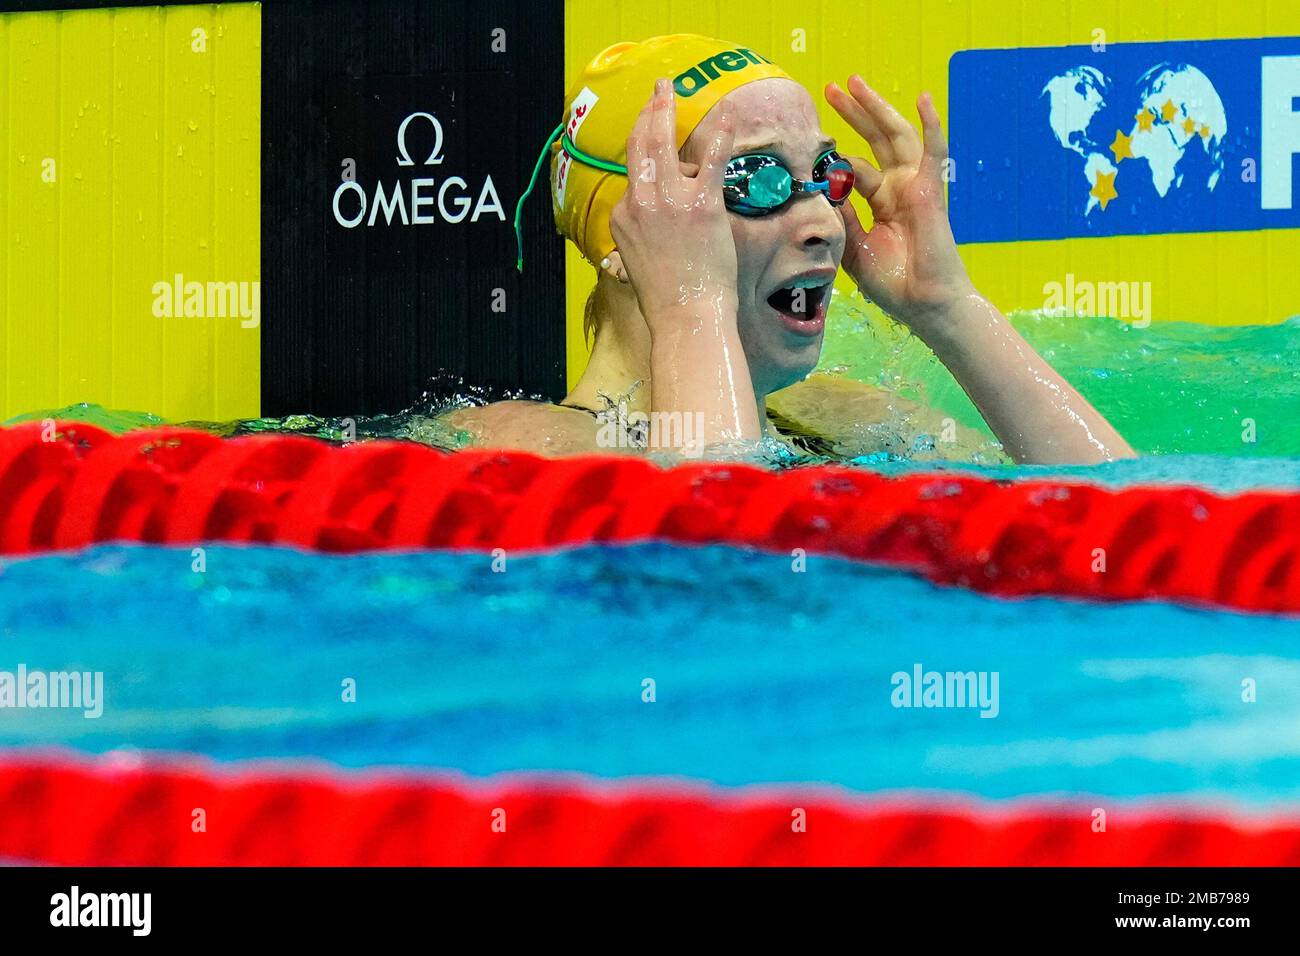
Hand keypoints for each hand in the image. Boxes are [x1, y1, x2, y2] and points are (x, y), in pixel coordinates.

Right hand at [609, 79, 738, 333]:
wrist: (685, 316)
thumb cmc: (667, 300)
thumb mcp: (637, 265)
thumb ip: (640, 238)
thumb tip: (651, 230)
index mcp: (622, 218)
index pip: (633, 177)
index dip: (647, 158)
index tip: (653, 138)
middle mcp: (639, 202)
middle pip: (638, 146)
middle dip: (646, 114)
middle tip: (656, 93)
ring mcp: (668, 201)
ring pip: (661, 142)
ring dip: (664, 110)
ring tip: (669, 92)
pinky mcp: (700, 204)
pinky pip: (709, 158)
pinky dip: (718, 133)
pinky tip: (726, 114)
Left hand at [825, 76, 974, 329]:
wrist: (924, 304)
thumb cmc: (894, 284)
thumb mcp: (854, 249)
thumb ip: (841, 218)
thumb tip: (821, 190)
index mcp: (881, 202)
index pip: (855, 168)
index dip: (833, 157)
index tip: (805, 147)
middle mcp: (897, 189)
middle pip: (874, 141)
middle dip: (853, 114)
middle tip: (829, 89)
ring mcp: (915, 186)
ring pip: (895, 137)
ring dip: (876, 108)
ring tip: (855, 83)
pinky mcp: (931, 190)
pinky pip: (934, 151)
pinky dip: (931, 124)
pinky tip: (924, 99)